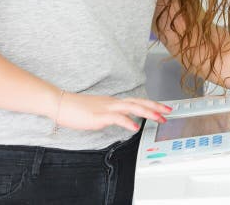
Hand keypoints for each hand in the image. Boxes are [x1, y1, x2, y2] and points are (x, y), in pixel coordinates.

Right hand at [56, 93, 171, 131]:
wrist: (61, 103)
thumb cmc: (76, 108)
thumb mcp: (98, 111)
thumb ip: (111, 115)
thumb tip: (122, 121)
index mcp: (113, 102)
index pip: (136, 101)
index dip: (151, 104)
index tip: (163, 108)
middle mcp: (113, 103)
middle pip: (138, 102)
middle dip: (155, 107)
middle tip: (168, 112)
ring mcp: (106, 108)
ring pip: (131, 107)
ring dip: (147, 112)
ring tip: (158, 118)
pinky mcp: (99, 116)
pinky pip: (116, 118)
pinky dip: (128, 122)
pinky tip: (135, 128)